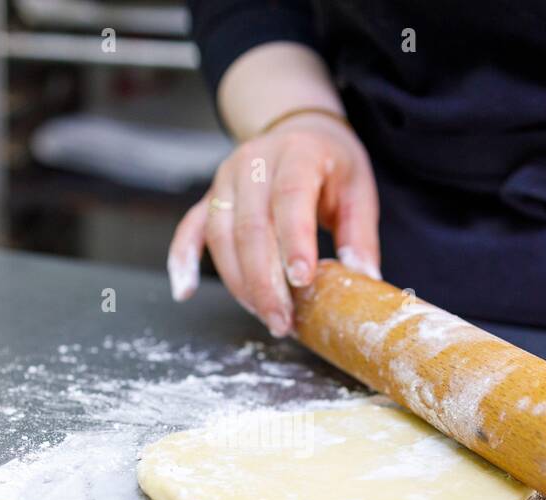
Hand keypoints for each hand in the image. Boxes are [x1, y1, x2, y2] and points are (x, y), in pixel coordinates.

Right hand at [166, 111, 379, 335]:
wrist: (299, 132)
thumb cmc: (330, 165)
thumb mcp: (358, 190)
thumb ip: (360, 235)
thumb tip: (363, 280)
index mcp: (298, 153)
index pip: (290, 196)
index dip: (294, 240)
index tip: (302, 280)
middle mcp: (254, 161)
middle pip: (250, 226)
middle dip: (265, 282)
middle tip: (283, 321)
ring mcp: (225, 178)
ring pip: (221, 235)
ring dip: (239, 283)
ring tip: (264, 316)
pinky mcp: (209, 196)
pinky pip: (189, 229)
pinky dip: (182, 260)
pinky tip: (184, 292)